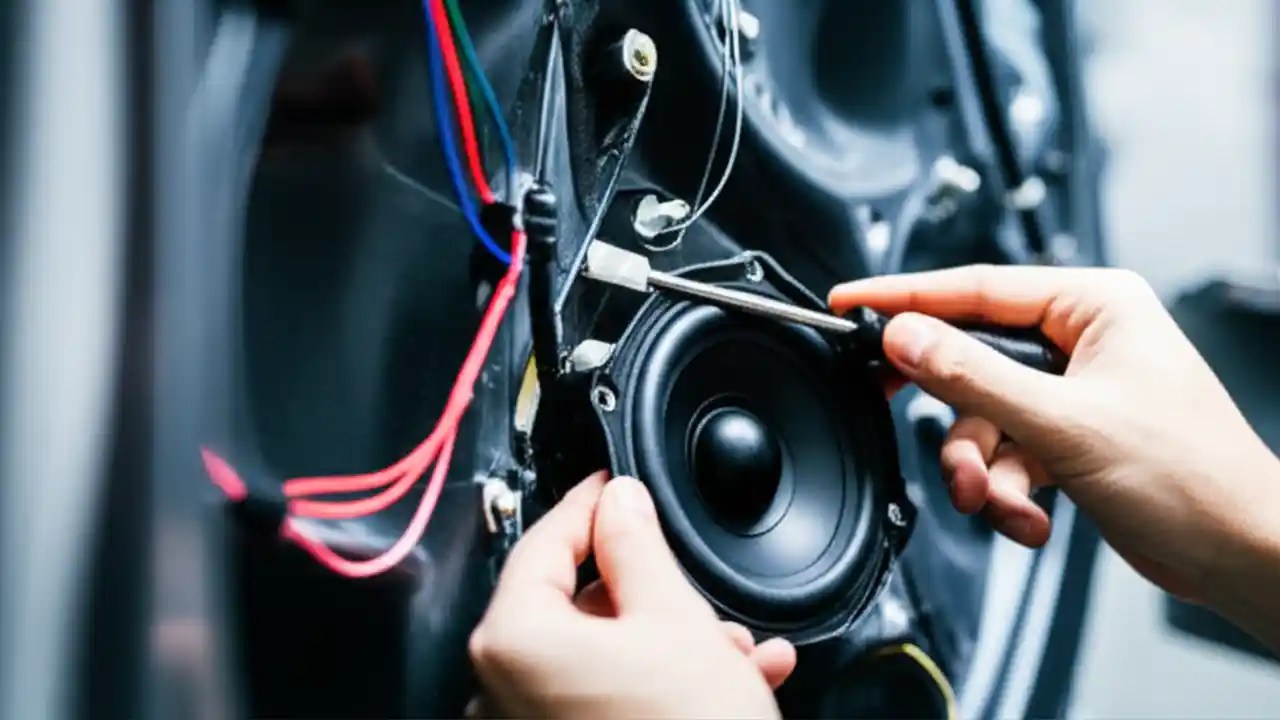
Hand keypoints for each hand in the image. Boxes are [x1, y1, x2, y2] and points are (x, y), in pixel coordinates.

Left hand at [468, 473, 795, 717]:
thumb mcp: (673, 620)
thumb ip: (636, 545)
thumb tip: (619, 502)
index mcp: (512, 644)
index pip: (544, 543)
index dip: (590, 505)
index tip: (615, 486)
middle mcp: (502, 694)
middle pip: (574, 608)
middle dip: (647, 590)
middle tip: (692, 577)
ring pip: (601, 660)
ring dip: (668, 642)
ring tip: (734, 645)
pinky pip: (607, 704)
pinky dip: (660, 685)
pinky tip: (728, 681)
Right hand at [830, 266, 1279, 646]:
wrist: (1238, 552)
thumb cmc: (1192, 477)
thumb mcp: (1063, 423)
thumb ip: (972, 377)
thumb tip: (906, 337)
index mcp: (1095, 305)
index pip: (977, 288)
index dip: (906, 298)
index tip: (853, 303)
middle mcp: (1082, 340)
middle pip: (971, 358)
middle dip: (951, 414)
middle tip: (890, 406)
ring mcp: (1073, 391)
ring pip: (981, 417)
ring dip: (979, 467)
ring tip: (995, 500)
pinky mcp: (1068, 437)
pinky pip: (1004, 453)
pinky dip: (1005, 491)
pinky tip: (1028, 517)